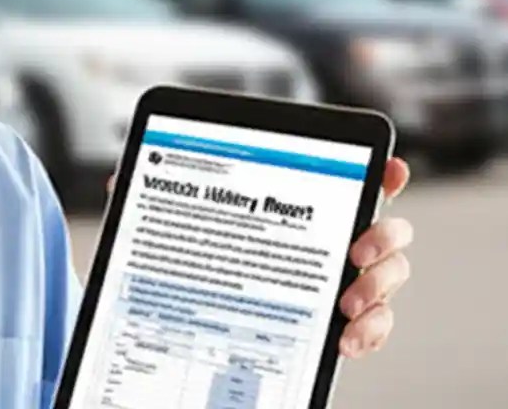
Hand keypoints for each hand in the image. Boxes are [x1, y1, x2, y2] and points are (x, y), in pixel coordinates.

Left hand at [105, 156, 414, 359]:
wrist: (197, 333)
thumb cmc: (194, 265)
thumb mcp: (169, 231)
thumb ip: (149, 201)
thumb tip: (116, 184)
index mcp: (299, 211)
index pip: (352, 182)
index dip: (381, 171)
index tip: (391, 167)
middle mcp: (331, 247)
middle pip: (388, 231)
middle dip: (385, 235)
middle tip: (357, 249)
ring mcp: (341, 287)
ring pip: (389, 281)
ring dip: (379, 289)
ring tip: (345, 304)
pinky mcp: (338, 328)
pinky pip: (374, 329)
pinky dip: (370, 334)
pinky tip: (344, 340)